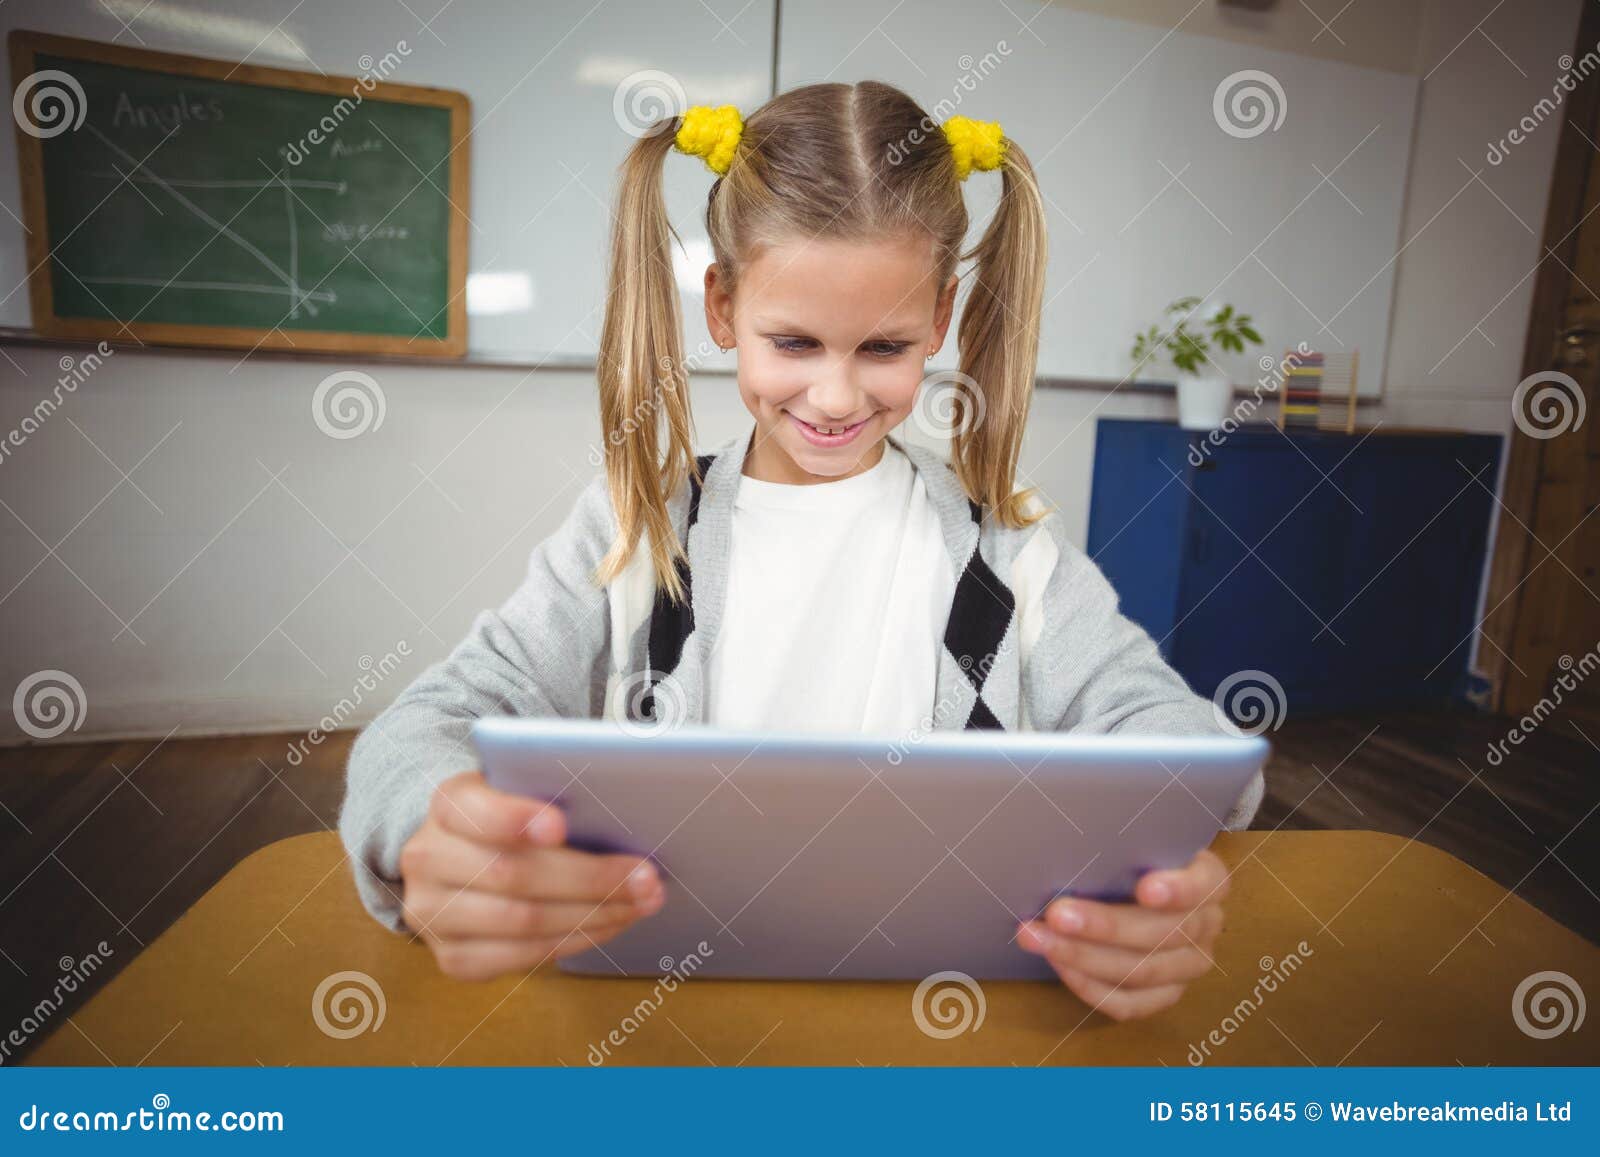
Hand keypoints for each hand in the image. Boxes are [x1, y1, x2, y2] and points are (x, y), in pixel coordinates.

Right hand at [398, 770, 664, 980]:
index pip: (474, 810)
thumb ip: (552, 793)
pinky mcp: (452, 957)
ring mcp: (433, 913)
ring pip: (522, 921)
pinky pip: (522, 956)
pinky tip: (611, 924)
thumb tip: (624, 806)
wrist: (461, 859)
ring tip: (642, 902)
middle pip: (512, 874)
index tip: (560, 824)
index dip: (515, 818)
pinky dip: (576, 941)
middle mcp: (428, 858)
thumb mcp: (520, 790)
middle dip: (590, 878)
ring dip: (594, 915)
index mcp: (446, 804)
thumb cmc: (511, 818)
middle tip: (646, 877)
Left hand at [1015, 848, 1228, 1020]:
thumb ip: (1120, 845)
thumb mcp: (1135, 842)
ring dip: (1083, 956)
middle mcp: (1206, 926)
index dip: (1178, 890)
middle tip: (1056, 913)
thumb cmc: (1130, 859)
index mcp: (1208, 882)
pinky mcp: (1164, 995)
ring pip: (1142, 971)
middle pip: (1163, 933)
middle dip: (1105, 926)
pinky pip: (1129, 1003)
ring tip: (1038, 938)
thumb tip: (1072, 840)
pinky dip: (1089, 986)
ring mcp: (1188, 966)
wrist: (1137, 888)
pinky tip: (1059, 965)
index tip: (1145, 888)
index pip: (1204, 886)